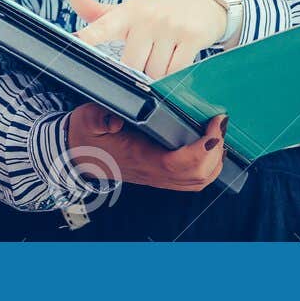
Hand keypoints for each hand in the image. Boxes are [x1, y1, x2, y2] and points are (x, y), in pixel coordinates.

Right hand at [65, 103, 227, 191]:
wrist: (79, 155)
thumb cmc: (87, 136)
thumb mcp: (86, 120)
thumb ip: (98, 118)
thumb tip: (113, 120)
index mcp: (140, 158)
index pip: (178, 163)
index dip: (203, 148)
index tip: (214, 124)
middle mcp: (153, 172)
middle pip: (197, 176)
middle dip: (216, 151)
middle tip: (220, 124)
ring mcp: (159, 177)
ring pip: (198, 182)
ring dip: (215, 161)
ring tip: (218, 134)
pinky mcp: (161, 176)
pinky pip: (192, 181)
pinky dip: (208, 167)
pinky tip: (210, 147)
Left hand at [68, 0, 225, 77]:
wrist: (208, 1)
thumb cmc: (163, 8)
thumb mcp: (132, 8)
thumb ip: (100, 12)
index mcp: (128, 11)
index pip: (104, 24)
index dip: (90, 35)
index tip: (75, 41)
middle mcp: (147, 18)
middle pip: (132, 64)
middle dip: (139, 69)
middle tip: (149, 54)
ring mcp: (170, 27)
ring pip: (154, 72)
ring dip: (159, 73)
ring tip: (166, 54)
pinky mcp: (191, 38)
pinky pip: (175, 71)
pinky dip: (175, 75)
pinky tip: (178, 60)